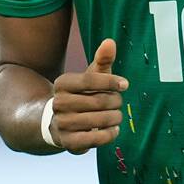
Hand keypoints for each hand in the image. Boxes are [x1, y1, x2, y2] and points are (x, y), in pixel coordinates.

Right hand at [50, 37, 128, 154]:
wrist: (62, 122)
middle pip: (98, 101)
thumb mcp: (92, 76)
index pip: (89, 79)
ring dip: (115, 118)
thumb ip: (102, 59)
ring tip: (118, 116)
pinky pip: (94, 139)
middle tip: (119, 103)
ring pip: (98, 120)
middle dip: (115, 102)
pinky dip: (109, 134)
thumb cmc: (83, 94)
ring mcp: (62, 123)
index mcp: (62, 83)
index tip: (125, 85)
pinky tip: (114, 129)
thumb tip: (110, 41)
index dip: (110, 82)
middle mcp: (58, 103)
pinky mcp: (68, 142)